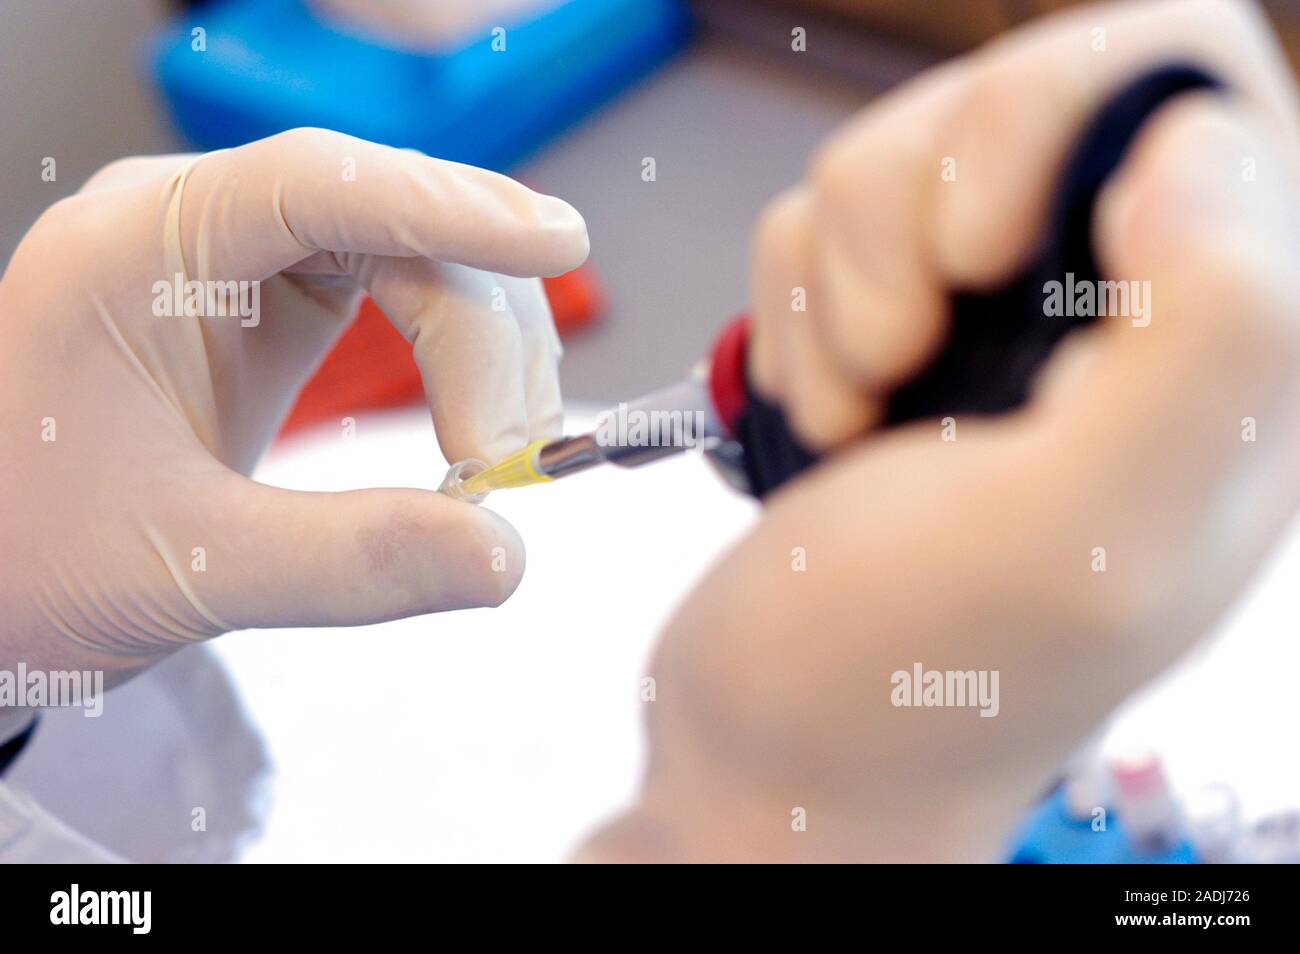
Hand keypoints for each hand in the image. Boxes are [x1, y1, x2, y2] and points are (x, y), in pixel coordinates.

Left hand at [0, 128, 587, 682]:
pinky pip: (400, 294)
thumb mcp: (184, 566)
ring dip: (484, 349)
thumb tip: (502, 555)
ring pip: (413, 255)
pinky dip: (458, 361)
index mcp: (136, 251)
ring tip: (497, 463)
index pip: (314, 182)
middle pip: (391, 223)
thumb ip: (348, 562)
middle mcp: (195, 230)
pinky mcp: (276, 305)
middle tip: (511, 455)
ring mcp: (241, 261)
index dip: (450, 207)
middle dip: (479, 332)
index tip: (559, 244)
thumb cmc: (30, 555)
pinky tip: (479, 425)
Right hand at [587, 0, 1299, 860]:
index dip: (1050, 121)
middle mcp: (1122, 312)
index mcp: (1231, 346)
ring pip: (892, 163)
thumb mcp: (1084, 537)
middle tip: (904, 348)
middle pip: (1010, 101)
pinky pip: (817, 232)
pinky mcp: (893, 329)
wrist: (772, 741)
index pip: (1177, 82)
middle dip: (909, 217)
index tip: (975, 256)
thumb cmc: (907, 676)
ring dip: (840, 291)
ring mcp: (996, 317)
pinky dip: (797, 323)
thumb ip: (1214, 335)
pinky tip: (831, 418)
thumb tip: (1192, 144)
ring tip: (864, 412)